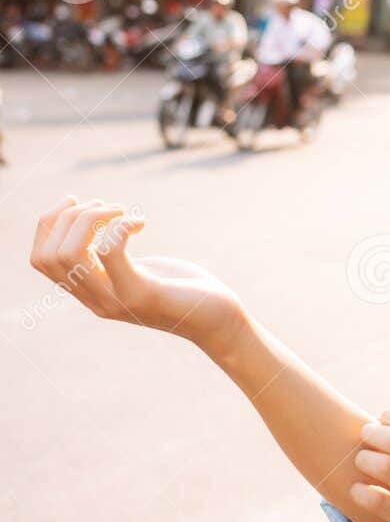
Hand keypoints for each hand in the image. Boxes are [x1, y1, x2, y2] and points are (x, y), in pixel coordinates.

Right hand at [29, 195, 247, 359]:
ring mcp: (116, 300)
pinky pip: (110, 251)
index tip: (76, 202)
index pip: (40, 260)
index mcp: (89, 292)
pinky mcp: (142, 294)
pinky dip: (121, 225)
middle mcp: (96, 300)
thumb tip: (91, 218)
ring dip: (91, 218)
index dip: (48, 223)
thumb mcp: (136, 269)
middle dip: (71, 217)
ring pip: (70, 255)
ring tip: (122, 212)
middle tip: (109, 208)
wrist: (217, 319)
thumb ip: (109, 255)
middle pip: (50, 255)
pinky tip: (142, 223)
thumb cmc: (180, 287)